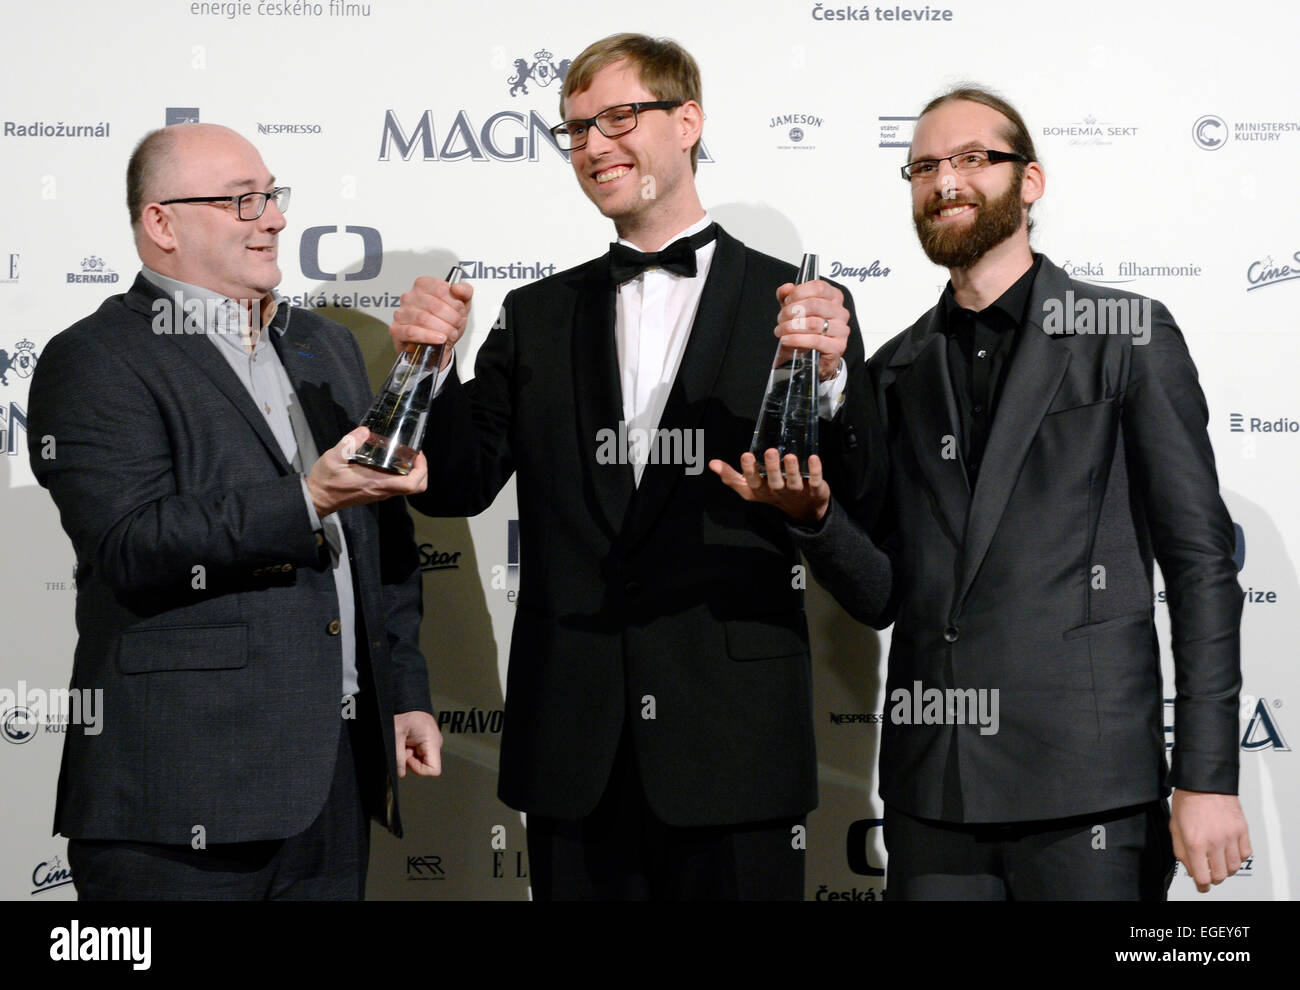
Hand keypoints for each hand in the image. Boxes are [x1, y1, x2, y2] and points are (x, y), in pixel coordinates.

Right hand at [305, 426, 428, 516]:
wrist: (317, 498)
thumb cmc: (326, 480)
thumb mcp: (333, 457)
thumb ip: (349, 443)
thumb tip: (365, 431)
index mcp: (377, 483)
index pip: (411, 484)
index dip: (421, 469)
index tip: (418, 454)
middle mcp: (383, 491)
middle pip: (415, 487)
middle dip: (421, 470)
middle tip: (414, 454)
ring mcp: (380, 493)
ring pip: (407, 487)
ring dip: (412, 472)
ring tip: (404, 454)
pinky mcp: (375, 492)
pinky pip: (397, 485)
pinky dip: (401, 474)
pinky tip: (390, 460)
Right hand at [390, 276, 473, 369]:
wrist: (439, 345)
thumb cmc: (446, 323)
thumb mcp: (461, 305)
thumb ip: (464, 291)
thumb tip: (457, 288)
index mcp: (423, 285)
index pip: (440, 288)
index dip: (454, 302)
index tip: (460, 311)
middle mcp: (410, 297)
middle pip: (434, 305)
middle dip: (451, 318)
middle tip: (456, 325)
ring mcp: (401, 313)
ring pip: (423, 318)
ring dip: (443, 329)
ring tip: (450, 334)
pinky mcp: (396, 329)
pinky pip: (412, 332)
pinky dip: (428, 336)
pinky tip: (439, 338)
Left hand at [394, 710, 442, 777]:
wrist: (406, 701)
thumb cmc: (403, 712)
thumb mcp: (396, 736)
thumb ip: (398, 757)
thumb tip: (400, 773)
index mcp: (432, 741)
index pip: (434, 770)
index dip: (418, 769)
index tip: (408, 758)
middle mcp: (435, 742)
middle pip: (426, 766)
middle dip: (411, 760)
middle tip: (403, 746)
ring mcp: (431, 742)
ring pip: (420, 760)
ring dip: (409, 755)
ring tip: (404, 741)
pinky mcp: (427, 740)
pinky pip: (418, 753)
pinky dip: (409, 750)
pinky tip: (406, 740)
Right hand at [709, 449, 830, 524]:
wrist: (804, 509)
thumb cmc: (773, 493)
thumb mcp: (751, 488)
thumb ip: (732, 477)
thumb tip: (712, 464)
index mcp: (762, 490)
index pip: (753, 482)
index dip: (749, 470)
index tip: (746, 455)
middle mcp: (778, 491)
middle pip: (774, 482)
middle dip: (771, 468)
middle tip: (769, 452)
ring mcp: (797, 491)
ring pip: (794, 482)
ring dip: (792, 469)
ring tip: (789, 456)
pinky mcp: (815, 490)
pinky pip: (816, 481)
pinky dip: (816, 471)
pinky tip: (814, 458)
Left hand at [775, 279, 849, 380]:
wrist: (812, 358)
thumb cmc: (806, 330)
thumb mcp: (794, 309)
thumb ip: (787, 296)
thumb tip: (787, 288)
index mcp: (834, 298)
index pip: (818, 287)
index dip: (798, 293)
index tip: (787, 302)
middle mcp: (840, 312)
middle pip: (814, 304)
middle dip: (791, 311)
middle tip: (781, 319)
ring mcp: (841, 330)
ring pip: (813, 323)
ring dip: (791, 327)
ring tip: (781, 330)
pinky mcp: (837, 347)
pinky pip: (815, 341)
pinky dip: (796, 340)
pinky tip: (786, 340)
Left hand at [1170, 789, 1251, 891]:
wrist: (1203, 781)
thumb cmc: (1187, 800)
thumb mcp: (1174, 827)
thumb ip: (1181, 851)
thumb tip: (1190, 868)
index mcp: (1195, 842)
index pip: (1202, 877)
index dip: (1202, 886)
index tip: (1202, 886)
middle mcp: (1215, 842)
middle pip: (1220, 876)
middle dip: (1213, 878)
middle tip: (1209, 874)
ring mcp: (1230, 836)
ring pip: (1234, 867)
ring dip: (1226, 869)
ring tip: (1219, 862)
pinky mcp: (1242, 830)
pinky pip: (1246, 853)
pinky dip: (1239, 857)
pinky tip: (1230, 851)